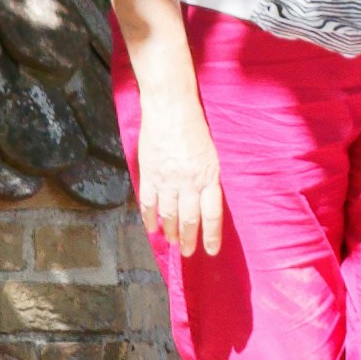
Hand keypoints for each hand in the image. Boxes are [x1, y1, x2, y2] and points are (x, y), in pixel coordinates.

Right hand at [131, 104, 224, 256]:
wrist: (170, 107)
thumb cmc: (194, 127)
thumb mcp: (211, 154)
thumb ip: (208, 178)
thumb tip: (204, 202)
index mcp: (209, 176)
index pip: (212, 214)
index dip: (211, 235)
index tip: (210, 250)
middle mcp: (189, 182)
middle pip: (189, 219)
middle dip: (188, 239)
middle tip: (186, 252)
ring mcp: (167, 179)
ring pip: (169, 214)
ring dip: (169, 230)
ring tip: (170, 241)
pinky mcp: (149, 173)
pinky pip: (148, 201)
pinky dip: (149, 217)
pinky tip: (151, 227)